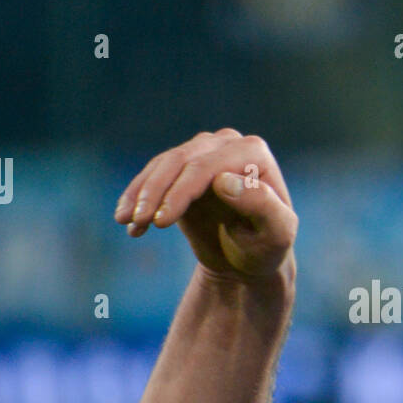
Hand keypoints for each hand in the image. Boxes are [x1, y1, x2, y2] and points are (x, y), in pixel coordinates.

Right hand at [114, 129, 297, 281]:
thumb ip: (261, 206)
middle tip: (136, 221)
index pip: (208, 166)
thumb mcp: (277, 234)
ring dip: (140, 193)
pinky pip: (154, 177)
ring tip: (125, 221)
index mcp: (253, 152)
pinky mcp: (183, 168)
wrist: (250, 258)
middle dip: (155, 192)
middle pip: (181, 160)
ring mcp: (203, 152)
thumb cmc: (268, 247)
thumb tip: (223, 180)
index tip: (161, 222)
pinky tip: (130, 225)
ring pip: (163, 165)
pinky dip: (138, 198)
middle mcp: (227, 143)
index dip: (181, 191)